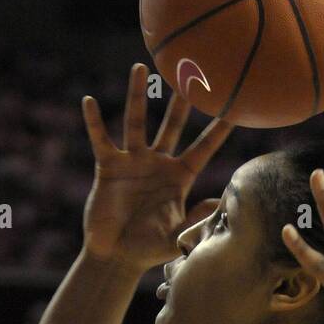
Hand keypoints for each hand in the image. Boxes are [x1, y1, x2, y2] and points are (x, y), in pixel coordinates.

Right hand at [81, 62, 231, 272]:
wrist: (117, 256)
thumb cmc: (150, 248)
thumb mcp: (178, 235)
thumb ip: (198, 218)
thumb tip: (222, 202)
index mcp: (179, 177)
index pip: (203, 149)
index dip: (218, 131)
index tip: (234, 109)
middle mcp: (157, 164)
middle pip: (171, 126)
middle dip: (181, 102)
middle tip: (190, 73)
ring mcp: (132, 162)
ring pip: (136, 122)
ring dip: (137, 96)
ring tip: (140, 67)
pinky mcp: (108, 167)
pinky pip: (101, 140)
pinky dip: (94, 122)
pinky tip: (89, 101)